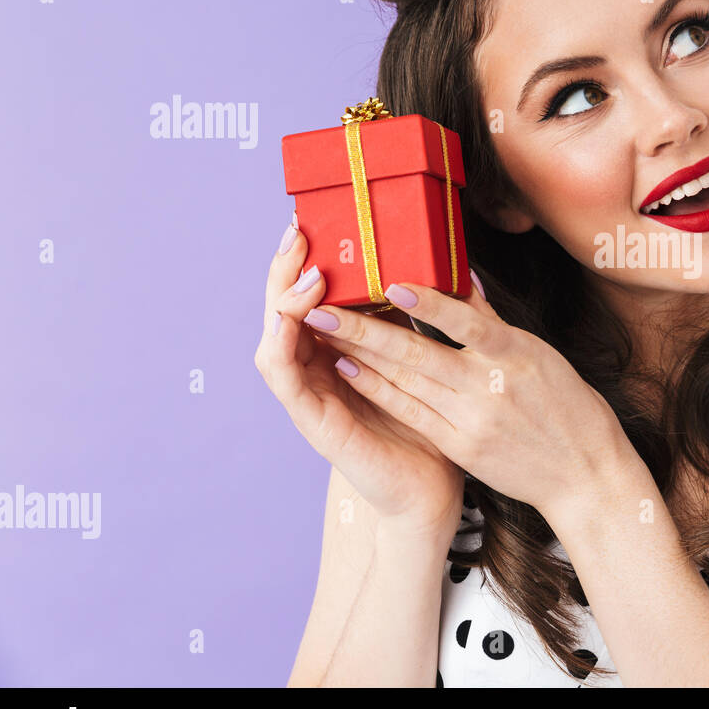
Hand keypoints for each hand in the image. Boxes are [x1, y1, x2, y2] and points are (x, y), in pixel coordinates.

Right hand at [254, 213, 464, 536]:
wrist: (433, 490)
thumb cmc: (432, 424)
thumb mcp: (425, 358)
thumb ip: (414, 318)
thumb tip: (432, 262)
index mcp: (340, 350)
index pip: (312, 295)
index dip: (307, 258)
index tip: (312, 218)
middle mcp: (317, 368)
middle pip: (284, 308)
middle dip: (286, 267)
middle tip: (297, 230)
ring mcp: (309, 394)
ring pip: (276, 336)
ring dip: (284, 300)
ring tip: (306, 272)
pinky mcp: (311, 420)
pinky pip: (284, 377)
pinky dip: (284, 345)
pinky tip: (293, 320)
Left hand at [302, 274, 632, 520]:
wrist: (585, 474)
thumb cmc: (567, 407)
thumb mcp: (540, 354)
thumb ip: (494, 324)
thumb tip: (462, 283)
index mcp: (516, 354)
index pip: (464, 321)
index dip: (424, 302)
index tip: (386, 282)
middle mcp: (490, 385)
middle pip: (419, 352)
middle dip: (365, 329)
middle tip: (321, 307)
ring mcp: (472, 419)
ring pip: (407, 381)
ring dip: (361, 355)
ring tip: (323, 332)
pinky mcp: (461, 447)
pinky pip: (411, 413)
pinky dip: (378, 390)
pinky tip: (350, 371)